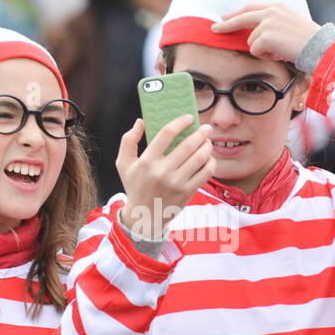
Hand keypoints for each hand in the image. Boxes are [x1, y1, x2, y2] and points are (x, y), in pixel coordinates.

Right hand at [116, 117, 212, 238]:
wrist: (144, 216)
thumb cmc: (135, 186)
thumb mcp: (124, 164)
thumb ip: (128, 140)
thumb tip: (140, 121)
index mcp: (146, 162)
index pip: (166, 134)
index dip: (180, 122)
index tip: (189, 117)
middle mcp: (162, 172)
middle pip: (187, 146)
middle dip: (200, 133)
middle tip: (206, 127)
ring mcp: (176, 183)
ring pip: (199, 158)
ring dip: (207, 146)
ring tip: (208, 141)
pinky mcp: (187, 193)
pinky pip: (205, 173)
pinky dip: (210, 163)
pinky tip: (209, 158)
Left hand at [210, 2, 320, 63]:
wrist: (319, 47)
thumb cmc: (308, 41)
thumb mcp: (290, 25)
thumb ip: (274, 24)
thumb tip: (256, 34)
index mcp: (277, 7)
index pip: (251, 8)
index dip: (237, 13)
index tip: (225, 16)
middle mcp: (271, 11)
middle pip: (241, 17)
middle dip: (226, 24)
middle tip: (214, 29)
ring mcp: (268, 22)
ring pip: (250, 40)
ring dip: (261, 50)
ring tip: (279, 51)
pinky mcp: (266, 36)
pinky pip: (255, 50)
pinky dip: (264, 56)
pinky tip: (278, 55)